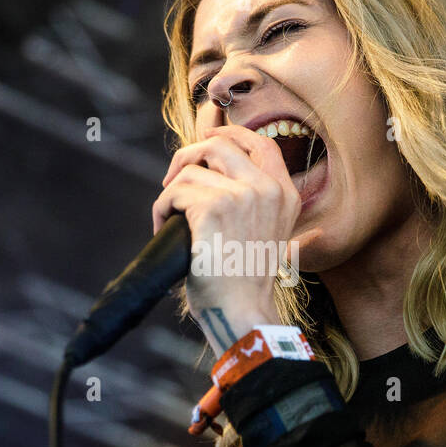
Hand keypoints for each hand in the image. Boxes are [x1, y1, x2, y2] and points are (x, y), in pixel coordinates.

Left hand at [152, 125, 297, 345]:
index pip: (261, 142)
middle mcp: (268, 189)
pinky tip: (163, 229)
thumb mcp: (267, 235)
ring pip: (190, 172)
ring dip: (170, 195)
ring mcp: (242, 196)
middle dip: (187, 156)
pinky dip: (161, 210)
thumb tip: (222, 174)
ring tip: (170, 222)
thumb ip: (257, 203)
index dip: (229, 133)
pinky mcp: (213, 208)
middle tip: (172, 182)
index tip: (205, 140)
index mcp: (285, 194)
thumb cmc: (245, 282)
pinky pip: (173, 193)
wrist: (242, 313)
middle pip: (219, 144)